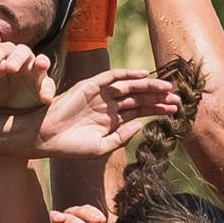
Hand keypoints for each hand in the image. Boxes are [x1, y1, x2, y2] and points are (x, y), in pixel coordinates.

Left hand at [0, 41, 55, 110]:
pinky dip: (48, 90)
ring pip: (42, 61)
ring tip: (41, 65)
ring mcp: (35, 72)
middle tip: (11, 67)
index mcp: (4, 56)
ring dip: (42, 62)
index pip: (0, 51)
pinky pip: (49, 85)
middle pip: (22, 51)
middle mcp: (22, 60)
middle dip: (17, 58)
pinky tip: (46, 98)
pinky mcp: (45, 87)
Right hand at [33, 69, 177, 158]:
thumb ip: (121, 138)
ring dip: (148, 86)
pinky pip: (111, 77)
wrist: (45, 138)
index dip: (157, 110)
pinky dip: (126, 74)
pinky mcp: (89, 87)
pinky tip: (142, 75)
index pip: (140, 112)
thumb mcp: (101, 148)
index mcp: (112, 120)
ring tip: (167, 88)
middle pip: (138, 98)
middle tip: (178, 97)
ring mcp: (100, 95)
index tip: (176, 110)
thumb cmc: (70, 147)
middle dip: (158, 98)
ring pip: (129, 87)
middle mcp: (108, 106)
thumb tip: (141, 125)